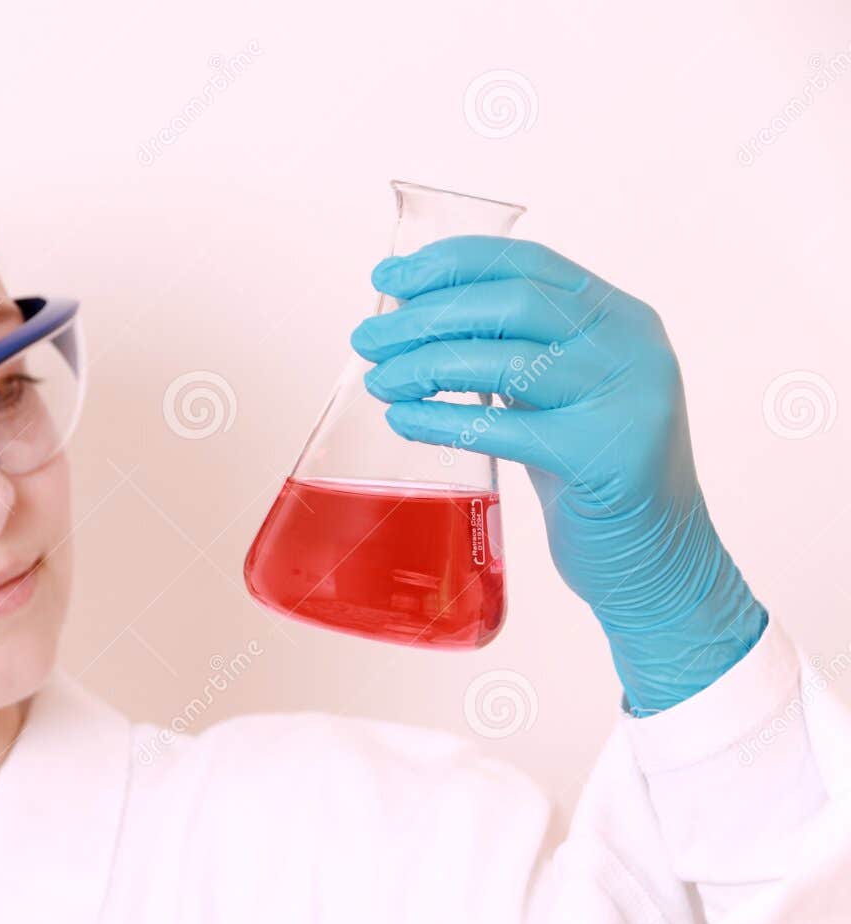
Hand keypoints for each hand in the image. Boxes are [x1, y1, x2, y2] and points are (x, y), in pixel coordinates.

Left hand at [349, 236, 766, 713]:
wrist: (657, 559)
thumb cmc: (592, 474)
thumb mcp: (561, 394)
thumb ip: (515, 352)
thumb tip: (415, 317)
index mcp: (618, 317)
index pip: (527, 264)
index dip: (452, 263)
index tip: (389, 275)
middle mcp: (629, 346)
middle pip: (511, 304)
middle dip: (427, 315)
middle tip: (368, 336)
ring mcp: (623, 400)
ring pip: (505, 362)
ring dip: (426, 365)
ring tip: (379, 379)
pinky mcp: (604, 457)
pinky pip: (505, 430)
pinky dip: (442, 422)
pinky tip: (402, 421)